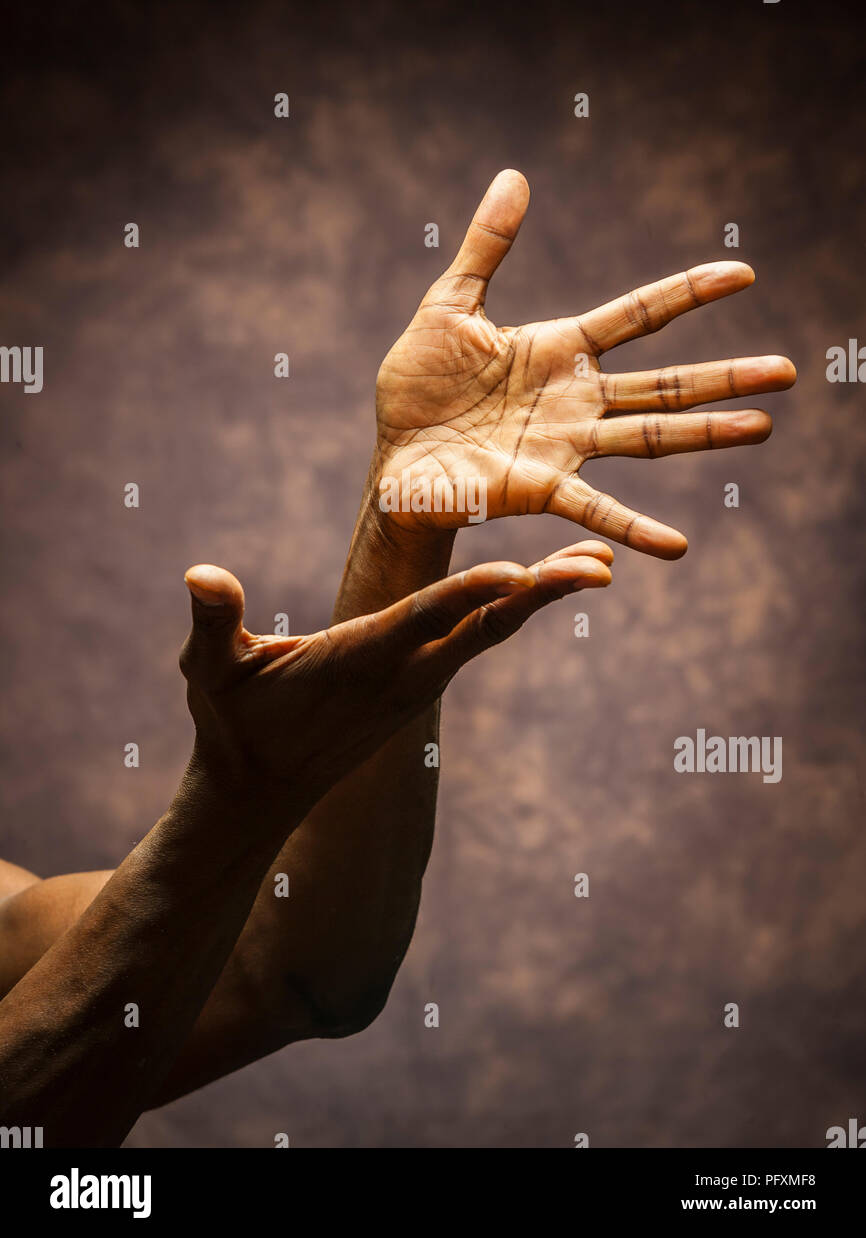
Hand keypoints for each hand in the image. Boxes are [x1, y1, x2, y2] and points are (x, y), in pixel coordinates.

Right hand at [180, 543, 612, 803]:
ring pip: (491, 633)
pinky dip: (515, 609)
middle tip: (602, 565)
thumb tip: (201, 574)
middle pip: (484, 629)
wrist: (260, 791)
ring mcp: (417, 683)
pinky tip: (545, 583)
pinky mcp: (420, 686)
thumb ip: (213, 622)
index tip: (522, 571)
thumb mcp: (212, 671)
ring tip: (600, 562)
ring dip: (544, 598)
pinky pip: (478, 639)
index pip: (422, 620)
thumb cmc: (232, 722)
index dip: (470, 596)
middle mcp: (402, 674)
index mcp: (358, 661)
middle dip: (542, 597)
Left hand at [375, 170, 795, 557]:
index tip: (743, 273)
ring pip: (648, 437)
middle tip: (789, 372)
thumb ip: (487, 247)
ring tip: (762, 428)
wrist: (391, 456)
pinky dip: (633, 530)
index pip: (637, 316)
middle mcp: (575, 400)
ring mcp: (564, 446)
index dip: (688, 294)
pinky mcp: (539, 489)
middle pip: (665, 385)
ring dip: (705, 434)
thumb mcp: (450, 306)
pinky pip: (593, 509)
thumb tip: (515, 175)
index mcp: (559, 351)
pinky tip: (676, 546)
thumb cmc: (419, 386)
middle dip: (726, 378)